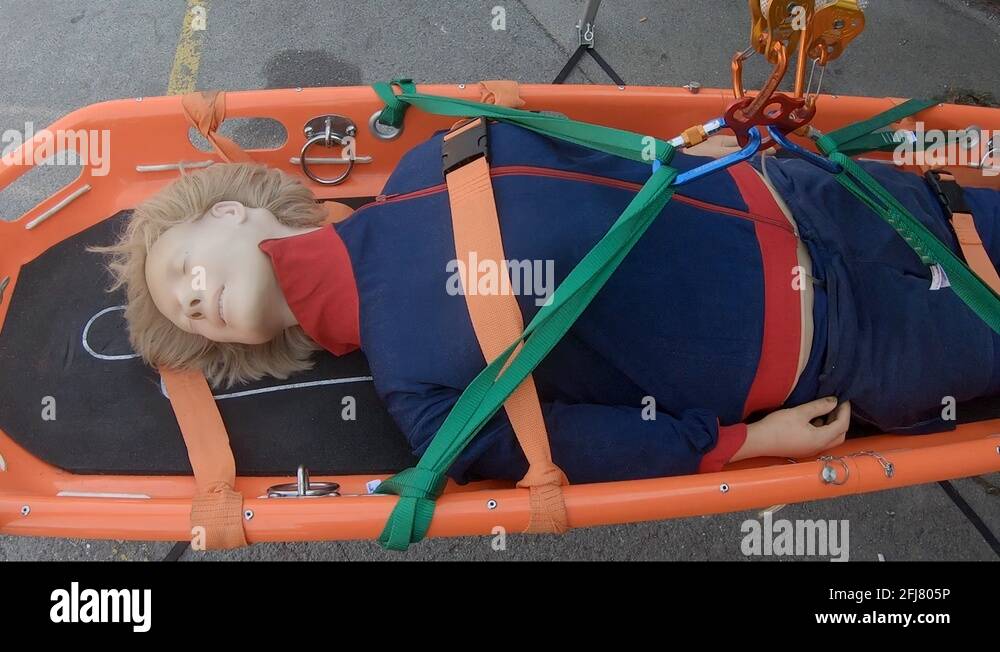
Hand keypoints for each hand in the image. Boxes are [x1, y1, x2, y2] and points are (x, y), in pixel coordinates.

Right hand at [736, 397, 850, 459]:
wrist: (758, 441)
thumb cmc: (777, 426)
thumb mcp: (799, 412)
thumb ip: (819, 406)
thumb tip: (834, 401)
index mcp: (821, 439)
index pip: (842, 424)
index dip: (845, 411)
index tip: (843, 398)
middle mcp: (819, 447)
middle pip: (840, 435)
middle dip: (841, 419)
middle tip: (837, 405)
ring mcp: (811, 450)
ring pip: (830, 438)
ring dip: (832, 425)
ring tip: (826, 409)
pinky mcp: (803, 449)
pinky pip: (820, 440)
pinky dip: (823, 429)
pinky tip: (814, 419)